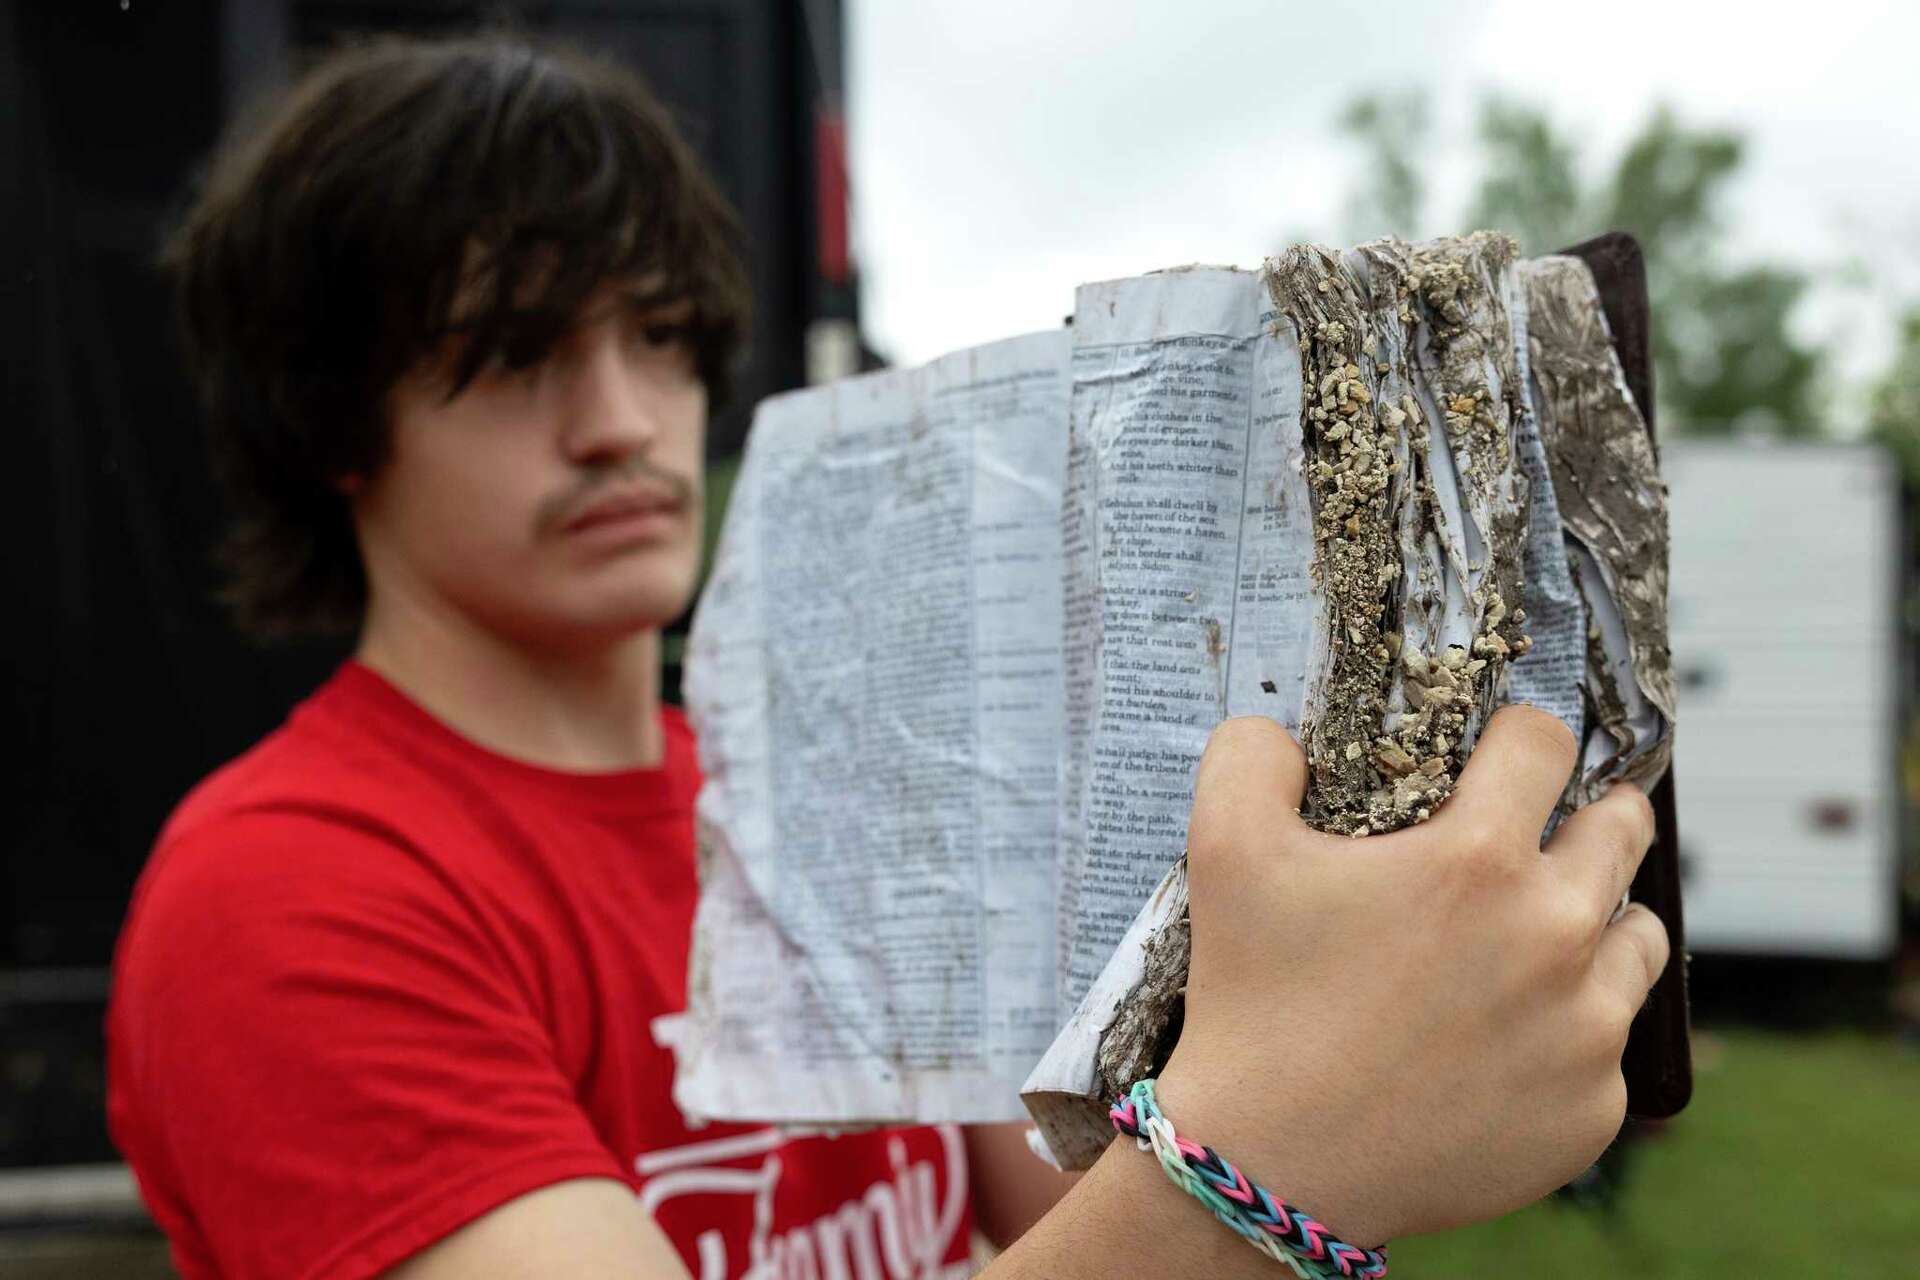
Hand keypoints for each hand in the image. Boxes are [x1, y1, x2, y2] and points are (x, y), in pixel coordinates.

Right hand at [1156, 706, 1667, 1245]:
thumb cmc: (1251, 1002)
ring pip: (1638, 935)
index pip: (1543, 743)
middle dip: (1583, 816)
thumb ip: (1252, 754)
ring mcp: (1586, 1030)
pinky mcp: (1594, 1110)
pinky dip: (1567, 1032)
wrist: (1272, 1166)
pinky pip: (1610, 1045)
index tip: (1492, 760)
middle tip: (1534, 837)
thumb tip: (1286, 736)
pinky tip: (1498, 1041)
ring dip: (1595, 922)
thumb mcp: (1222, 850)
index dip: (1511, 738)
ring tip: (1528, 941)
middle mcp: (1554, 935)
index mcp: (1478, 857)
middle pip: (1623, 828)